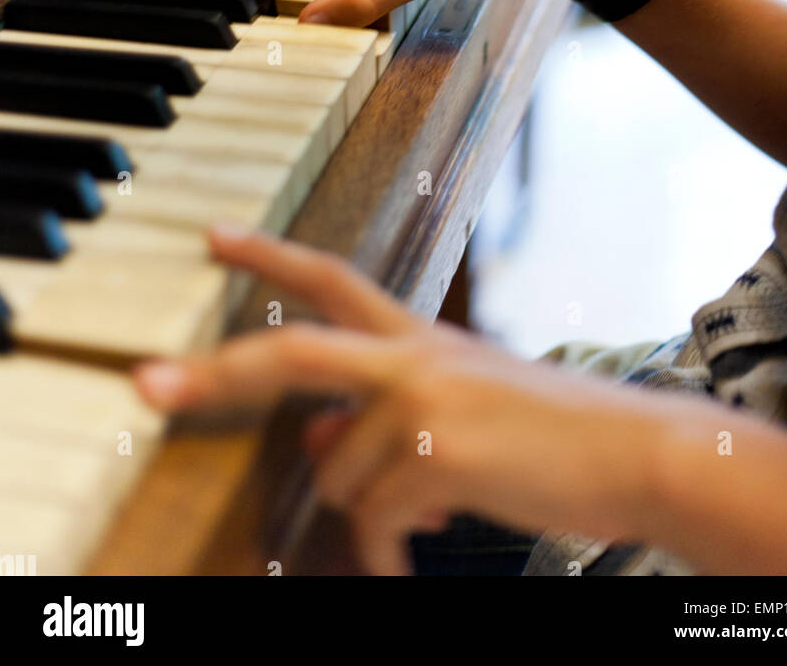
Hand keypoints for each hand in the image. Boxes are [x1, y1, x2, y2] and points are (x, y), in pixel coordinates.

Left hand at [135, 228, 660, 575]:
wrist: (638, 451)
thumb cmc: (554, 438)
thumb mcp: (462, 418)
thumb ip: (386, 423)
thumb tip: (321, 447)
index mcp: (421, 339)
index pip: (331, 279)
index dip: (270, 255)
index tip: (215, 236)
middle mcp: (414, 355)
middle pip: (291, 351)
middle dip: (213, 372)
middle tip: (147, 387)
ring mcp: (424, 398)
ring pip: (341, 472)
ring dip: (368, 512)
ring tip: (419, 520)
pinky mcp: (438, 448)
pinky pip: (375, 518)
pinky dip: (386, 549)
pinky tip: (415, 550)